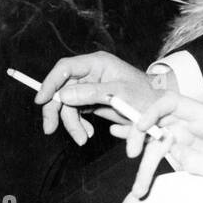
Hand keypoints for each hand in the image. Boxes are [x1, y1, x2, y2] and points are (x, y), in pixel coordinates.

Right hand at [36, 51, 153, 144]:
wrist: (160, 110)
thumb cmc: (146, 96)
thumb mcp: (120, 95)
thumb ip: (92, 93)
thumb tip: (63, 95)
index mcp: (97, 63)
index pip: (65, 68)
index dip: (50, 82)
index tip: (42, 100)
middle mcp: (91, 73)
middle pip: (61, 89)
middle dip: (56, 110)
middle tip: (50, 129)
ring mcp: (90, 88)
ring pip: (67, 104)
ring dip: (71, 123)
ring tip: (83, 138)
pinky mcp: (92, 101)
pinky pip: (76, 113)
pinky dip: (79, 125)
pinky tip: (87, 134)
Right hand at [100, 91, 202, 195]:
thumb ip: (200, 160)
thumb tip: (172, 152)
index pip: (171, 102)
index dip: (153, 110)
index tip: (141, 127)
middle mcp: (190, 121)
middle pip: (156, 120)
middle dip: (139, 136)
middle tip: (132, 156)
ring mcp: (183, 134)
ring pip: (154, 143)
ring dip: (144, 165)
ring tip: (139, 191)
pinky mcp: (179, 147)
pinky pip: (156, 150)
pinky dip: (143, 156)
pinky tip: (125, 146)